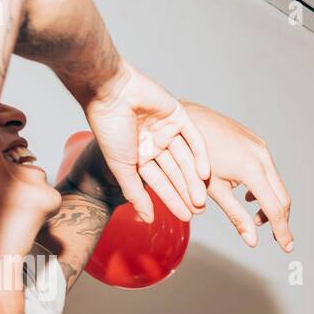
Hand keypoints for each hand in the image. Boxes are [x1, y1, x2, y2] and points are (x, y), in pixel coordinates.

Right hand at [82, 61, 210, 222]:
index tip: (186, 217)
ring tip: (202, 199)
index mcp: (140, 155)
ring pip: (185, 158)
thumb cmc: (110, 130)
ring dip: (194, 179)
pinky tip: (204, 174)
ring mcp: (167, 128)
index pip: (160, 181)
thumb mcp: (123, 168)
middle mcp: (155, 142)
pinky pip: (193, 137)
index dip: (173, 199)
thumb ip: (136, 193)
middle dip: (187, 192)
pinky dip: (200, 155)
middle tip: (199, 211)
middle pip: (176, 172)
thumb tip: (148, 219)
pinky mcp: (178, 114)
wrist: (109, 93)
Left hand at [184, 102, 292, 251]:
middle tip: (277, 239)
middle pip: (282, 197)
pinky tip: (251, 197)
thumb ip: (237, 216)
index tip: (287, 248)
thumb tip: (252, 241)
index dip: (282, 231)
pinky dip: (266, 188)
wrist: (187, 119)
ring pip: (278, 184)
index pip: (274, 208)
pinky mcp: (257, 143)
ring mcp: (261, 147)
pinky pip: (270, 171)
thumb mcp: (214, 191)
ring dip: (272, 204)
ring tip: (256, 218)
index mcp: (252, 169)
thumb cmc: (194, 157)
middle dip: (281, 220)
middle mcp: (262, 156)